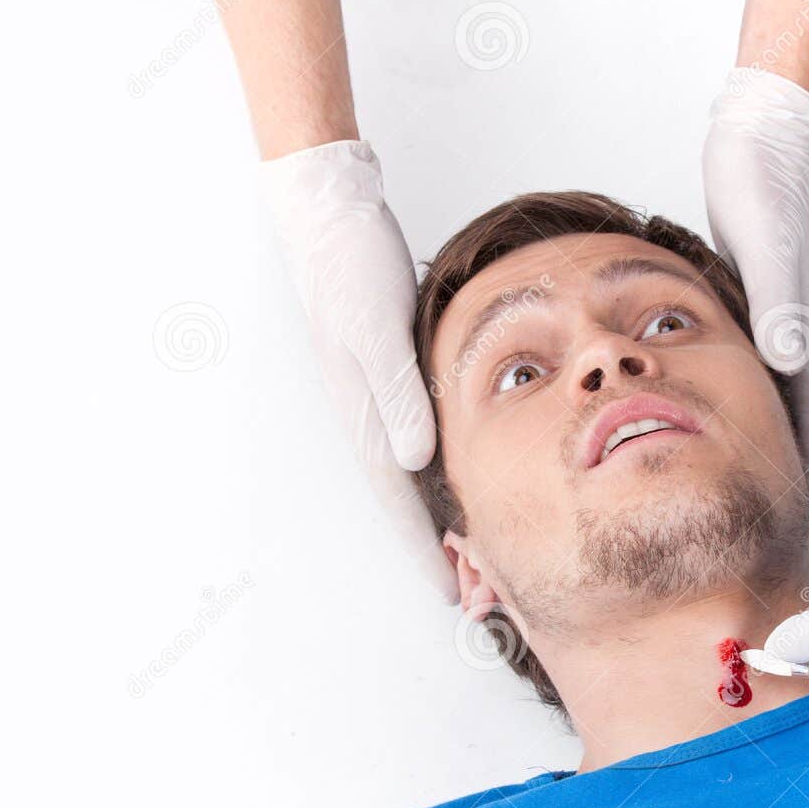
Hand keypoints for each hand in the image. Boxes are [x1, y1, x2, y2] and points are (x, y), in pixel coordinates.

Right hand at [260, 140, 455, 600]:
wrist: (330, 213)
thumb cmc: (351, 268)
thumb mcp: (379, 331)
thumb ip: (400, 396)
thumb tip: (415, 462)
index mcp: (367, 414)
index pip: (400, 502)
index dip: (427, 551)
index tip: (453, 594)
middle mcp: (373, 414)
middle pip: (410, 503)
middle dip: (441, 550)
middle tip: (479, 594)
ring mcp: (382, 395)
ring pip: (418, 477)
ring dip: (445, 518)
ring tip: (479, 554)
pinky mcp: (395, 372)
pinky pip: (422, 441)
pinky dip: (445, 473)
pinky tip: (466, 481)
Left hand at [703, 68, 808, 495]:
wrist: (759, 137)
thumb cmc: (765, 189)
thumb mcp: (768, 252)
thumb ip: (779, 308)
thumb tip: (787, 360)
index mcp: (797, 330)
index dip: (808, 466)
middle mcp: (789, 329)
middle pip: (795, 412)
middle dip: (791, 464)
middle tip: (787, 511)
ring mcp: (770, 314)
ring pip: (770, 391)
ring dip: (766, 432)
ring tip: (755, 472)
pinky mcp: (748, 296)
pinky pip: (747, 362)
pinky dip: (739, 392)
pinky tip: (721, 403)